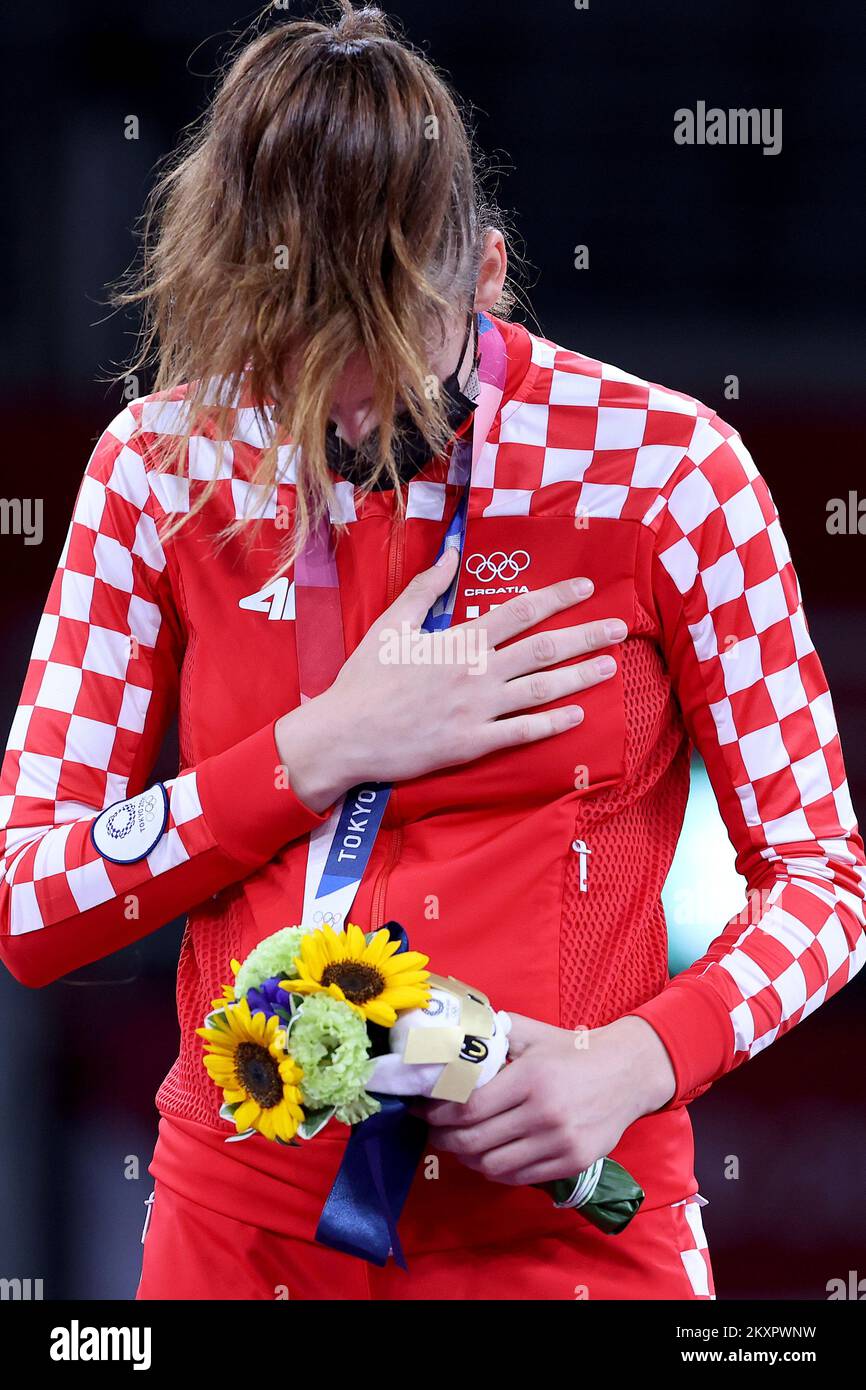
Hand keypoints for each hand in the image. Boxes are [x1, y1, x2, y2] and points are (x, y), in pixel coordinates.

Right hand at [277, 547, 626, 809]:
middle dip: (586, 636)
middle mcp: (478, 672)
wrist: (346, 733)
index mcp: (460, 640)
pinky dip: (552, 724)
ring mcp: (478, 710)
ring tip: (609, 667)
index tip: (587, 588)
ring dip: (580, 677)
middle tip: (620, 629)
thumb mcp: (391, 624)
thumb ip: (425, 588)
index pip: (521, 611)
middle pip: (545, 649)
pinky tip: (577, 716)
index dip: (559, 597)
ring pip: (542, 690)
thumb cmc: (365, 678)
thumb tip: (450, 553)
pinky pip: (522, 732)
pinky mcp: (472, 743)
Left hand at [410, 1013, 675, 1185]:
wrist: (627, 1073)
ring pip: (493, 1165)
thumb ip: (491, 1035)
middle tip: (431, 1130)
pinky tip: (487, 1154)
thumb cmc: (572, 1050)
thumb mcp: (530, 1032)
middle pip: (474, 1141)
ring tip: (457, 1143)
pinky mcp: (571, 1163)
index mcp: (530, 1078)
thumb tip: (447, 1042)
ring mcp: (560, 1143)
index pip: (468, 1108)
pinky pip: (519, 1177)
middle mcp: (544, 1115)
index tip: (420, 1108)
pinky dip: (495, 1170)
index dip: (436, 1113)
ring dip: (466, 1157)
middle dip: (442, 1138)